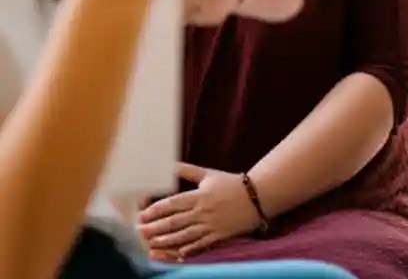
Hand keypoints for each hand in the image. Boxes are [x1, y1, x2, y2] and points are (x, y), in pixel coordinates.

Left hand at [138, 163, 261, 259]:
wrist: (258, 196)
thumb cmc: (231, 183)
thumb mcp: (208, 174)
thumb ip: (186, 170)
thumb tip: (166, 163)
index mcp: (199, 195)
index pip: (172, 204)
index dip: (155, 210)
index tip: (142, 215)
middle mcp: (203, 211)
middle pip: (174, 221)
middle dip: (155, 227)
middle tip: (139, 232)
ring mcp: (211, 224)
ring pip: (184, 235)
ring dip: (166, 240)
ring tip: (151, 244)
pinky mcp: (219, 235)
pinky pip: (200, 244)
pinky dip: (188, 249)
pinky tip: (176, 253)